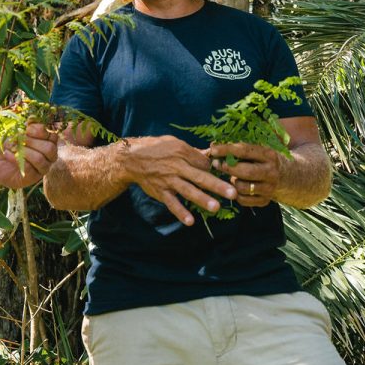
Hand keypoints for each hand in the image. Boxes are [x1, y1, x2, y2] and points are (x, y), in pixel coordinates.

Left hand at [0, 122, 56, 189]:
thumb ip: (26, 127)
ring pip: (40, 159)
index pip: (53, 137)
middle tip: (20, 137)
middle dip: (33, 141)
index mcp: (48, 144)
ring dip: (25, 151)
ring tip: (14, 147)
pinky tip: (7, 154)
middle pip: (50, 148)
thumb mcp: (16, 134)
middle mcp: (49, 157)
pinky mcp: (31, 178)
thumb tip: (32, 119)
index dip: (41, 130)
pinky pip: (28, 167)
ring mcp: (42, 169)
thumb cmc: (11, 147)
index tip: (27, 127)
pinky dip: (16, 158)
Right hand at [121, 135, 236, 226]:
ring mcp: (169, 180)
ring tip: (216, 207)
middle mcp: (176, 166)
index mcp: (182, 151)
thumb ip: (193, 152)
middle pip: (200, 176)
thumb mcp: (174, 143)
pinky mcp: (161, 192)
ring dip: (202, 199)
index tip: (224, 175)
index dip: (215, 169)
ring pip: (188, 191)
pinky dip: (180, 212)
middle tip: (233, 193)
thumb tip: (211, 155)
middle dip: (217, 185)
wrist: (132, 159)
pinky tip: (190, 222)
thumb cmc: (156, 149)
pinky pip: (172, 203)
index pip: (204, 162)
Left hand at [208, 142, 284, 207]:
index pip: (245, 151)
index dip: (227, 150)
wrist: (290, 177)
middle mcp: (271, 172)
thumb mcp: (259, 150)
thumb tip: (212, 147)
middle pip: (245, 171)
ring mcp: (269, 188)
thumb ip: (239, 149)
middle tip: (216, 164)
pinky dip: (236, 194)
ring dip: (231, 182)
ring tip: (230, 176)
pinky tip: (236, 186)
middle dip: (227, 167)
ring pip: (242, 187)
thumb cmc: (266, 160)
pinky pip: (243, 200)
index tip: (213, 149)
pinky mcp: (265, 201)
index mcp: (269, 155)